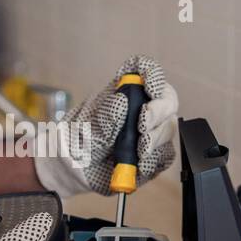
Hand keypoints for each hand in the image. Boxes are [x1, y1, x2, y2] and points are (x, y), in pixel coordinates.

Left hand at [35, 55, 178, 196]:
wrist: (73, 171)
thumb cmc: (77, 141)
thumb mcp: (84, 128)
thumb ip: (104, 117)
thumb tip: (121, 101)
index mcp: (122, 91)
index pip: (143, 69)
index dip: (152, 73)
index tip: (150, 87)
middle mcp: (140, 107)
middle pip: (166, 99)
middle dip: (158, 112)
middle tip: (143, 126)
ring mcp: (149, 131)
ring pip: (168, 128)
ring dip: (156, 139)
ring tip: (139, 151)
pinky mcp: (153, 155)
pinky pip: (165, 154)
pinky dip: (155, 159)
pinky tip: (140, 164)